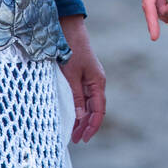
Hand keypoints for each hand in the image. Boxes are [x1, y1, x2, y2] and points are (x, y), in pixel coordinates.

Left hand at [58, 16, 105, 142]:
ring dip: (81, 118)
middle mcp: (95, 82)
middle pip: (94, 110)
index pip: (99, 111)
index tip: (84, 138)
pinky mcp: (81, 75)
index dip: (92, 126)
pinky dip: (78, 107)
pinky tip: (71, 114)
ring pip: (88, 104)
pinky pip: (82, 96)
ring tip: (72, 131)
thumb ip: (76, 96)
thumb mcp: (71, 75)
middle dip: (86, 126)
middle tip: (76, 140)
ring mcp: (89, 79)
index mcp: (98, 82)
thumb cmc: (70, 50)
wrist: (68, 28)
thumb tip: (80, 116)